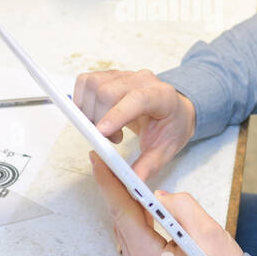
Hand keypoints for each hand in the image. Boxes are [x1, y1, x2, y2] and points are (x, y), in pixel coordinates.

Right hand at [73, 69, 196, 181]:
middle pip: (107, 91)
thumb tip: (134, 180)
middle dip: (99, 119)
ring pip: (93, 84)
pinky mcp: (110, 76)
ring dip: (90, 111)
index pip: (137, 99)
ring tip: (106, 129)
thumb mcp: (166, 150)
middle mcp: (142, 80)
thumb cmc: (171, 126)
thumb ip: (149, 165)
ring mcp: (125, 75)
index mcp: (161, 96)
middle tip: (112, 139)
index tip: (101, 132)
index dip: (117, 114)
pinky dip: (83, 100)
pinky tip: (95, 115)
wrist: (173, 110)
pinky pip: (86, 82)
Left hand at [88, 150, 241, 255]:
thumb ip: (181, 206)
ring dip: (126, 207)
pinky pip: (132, 245)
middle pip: (120, 223)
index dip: (109, 184)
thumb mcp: (208, 231)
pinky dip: (135, 224)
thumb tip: (157, 195)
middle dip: (116, 192)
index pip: (122, 214)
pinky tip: (138, 208)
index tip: (98, 160)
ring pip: (125, 233)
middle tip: (110, 163)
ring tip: (123, 180)